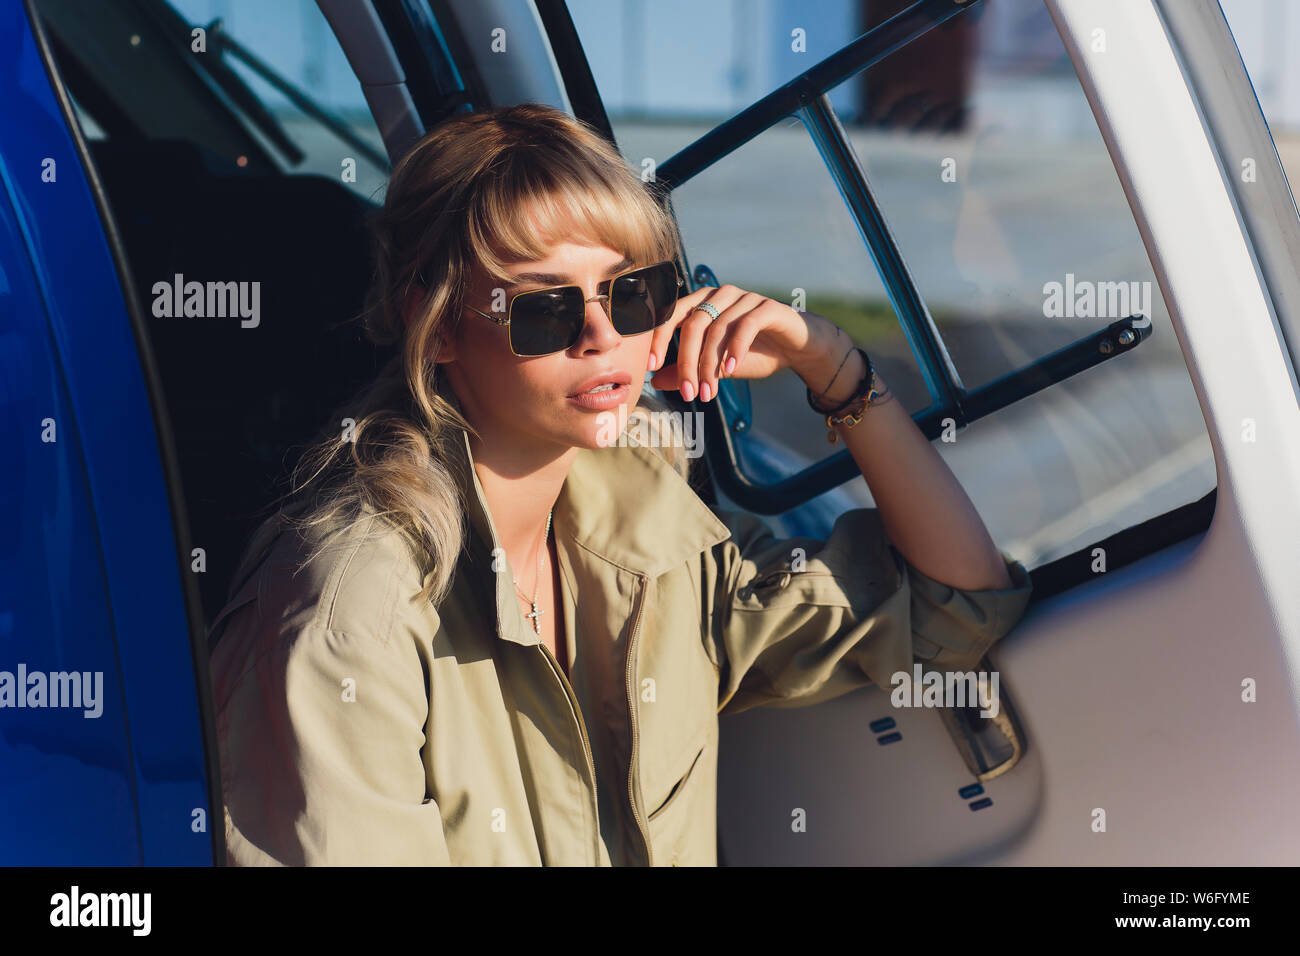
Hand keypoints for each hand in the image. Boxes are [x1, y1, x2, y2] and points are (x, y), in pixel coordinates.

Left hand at [646, 284, 840, 402]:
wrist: (797, 350)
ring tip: (709, 392)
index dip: (658, 339)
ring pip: (718, 328)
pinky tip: (730, 370)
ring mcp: (745, 298)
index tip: (649, 368)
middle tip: (687, 393)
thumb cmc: (754, 353)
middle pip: (694, 324)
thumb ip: (688, 370)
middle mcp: (720, 295)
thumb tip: (655, 381)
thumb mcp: (716, 367)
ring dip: (710, 364)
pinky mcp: (768, 307)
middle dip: (687, 362)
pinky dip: (735, 349)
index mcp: (702, 303)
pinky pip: (746, 325)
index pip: (672, 315)